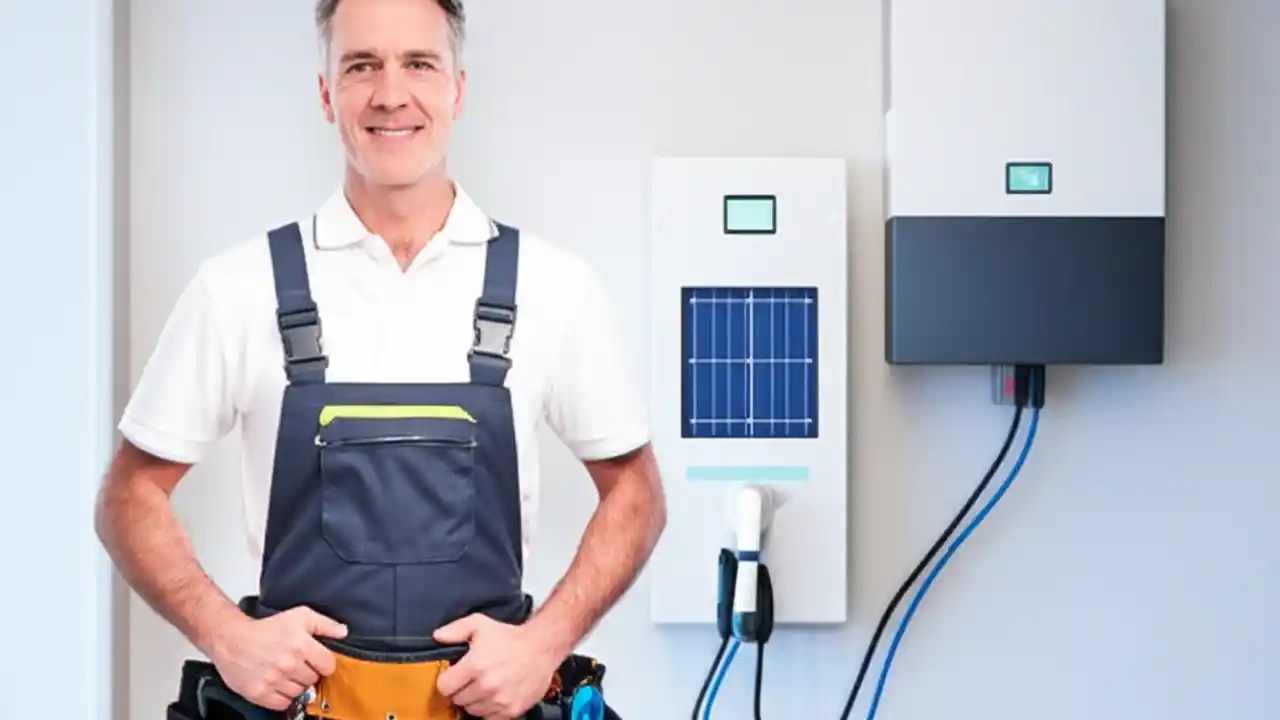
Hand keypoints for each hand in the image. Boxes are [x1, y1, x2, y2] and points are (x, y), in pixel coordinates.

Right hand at [209, 606, 347, 710]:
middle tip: (296, 664)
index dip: (323, 663)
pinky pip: (283, 704)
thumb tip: (343, 632)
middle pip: (313, 680)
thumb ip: (324, 624)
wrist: (232, 639)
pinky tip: (277, 684)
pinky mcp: (260, 693)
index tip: (316, 660)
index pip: (328, 666)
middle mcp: (288, 663)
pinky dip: (282, 697)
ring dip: (295, 685)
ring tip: (284, 673)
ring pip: (299, 692)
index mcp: (301, 644)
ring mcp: (274, 680)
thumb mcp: (299, 616)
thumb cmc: (265, 628)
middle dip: (308, 673)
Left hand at [434, 614, 565, 718]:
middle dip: (461, 690)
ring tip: (485, 687)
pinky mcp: (511, 710)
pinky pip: (489, 718)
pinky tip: (494, 697)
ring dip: (475, 701)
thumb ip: (455, 630)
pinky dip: (489, 711)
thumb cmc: (511, 637)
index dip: (447, 681)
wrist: (542, 647)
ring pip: (472, 710)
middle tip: (472, 679)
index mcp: (475, 665)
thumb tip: (437, 637)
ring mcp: (499, 700)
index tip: (454, 676)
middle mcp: (486, 685)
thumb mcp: (480, 624)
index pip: (444, 687)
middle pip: (458, 700)